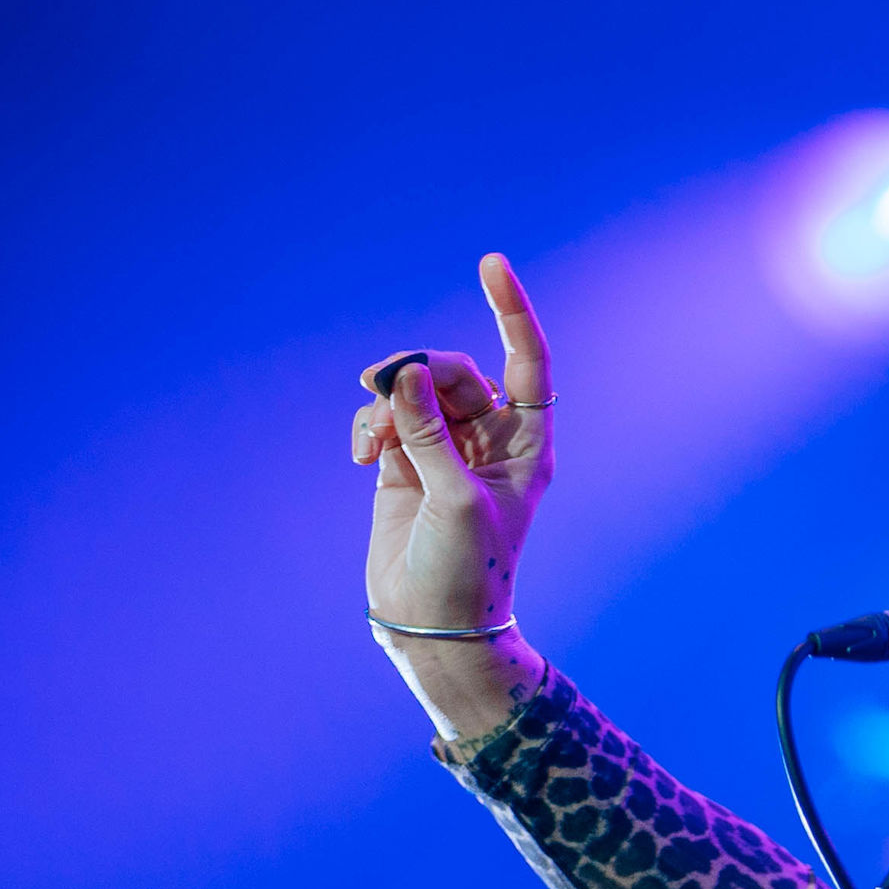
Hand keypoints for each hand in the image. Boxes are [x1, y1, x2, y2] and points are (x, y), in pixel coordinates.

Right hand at [350, 255, 552, 729]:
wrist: (430, 625)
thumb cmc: (465, 572)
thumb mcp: (453, 499)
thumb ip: (427, 433)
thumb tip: (403, 376)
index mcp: (526, 445)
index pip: (527, 362)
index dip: (511, 311)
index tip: (490, 263)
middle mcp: (490, 441)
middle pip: (457, 369)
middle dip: (420, 373)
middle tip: (384, 392)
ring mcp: (445, 449)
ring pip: (416, 389)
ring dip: (388, 404)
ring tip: (373, 444)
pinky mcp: (404, 463)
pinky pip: (384, 417)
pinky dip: (369, 426)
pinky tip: (361, 458)